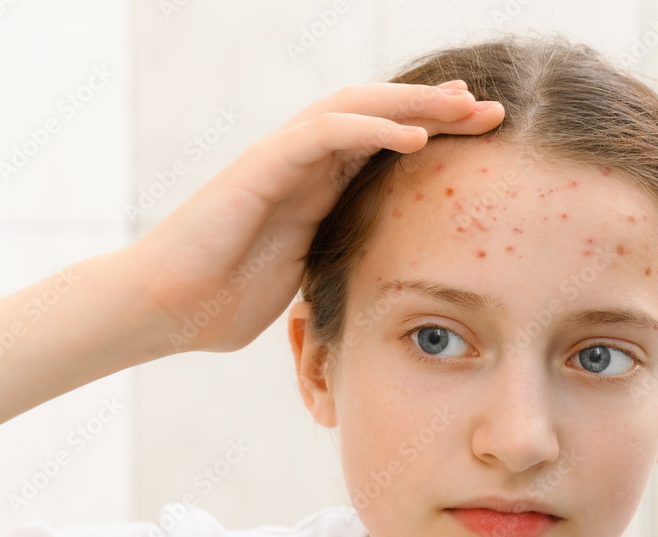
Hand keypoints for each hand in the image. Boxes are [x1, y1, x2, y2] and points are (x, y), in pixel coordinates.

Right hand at [121, 80, 503, 352]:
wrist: (165, 309)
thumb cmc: (224, 301)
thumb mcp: (302, 275)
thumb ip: (335, 257)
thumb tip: (378, 275)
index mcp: (316, 188)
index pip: (383, 145)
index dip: (433, 134)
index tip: (482, 137)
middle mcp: (303, 164)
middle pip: (380, 117)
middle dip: (437, 110)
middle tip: (492, 110)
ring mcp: (280, 160)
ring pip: (356, 110)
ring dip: (414, 106)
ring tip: (465, 108)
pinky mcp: (259, 168)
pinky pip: (322, 136)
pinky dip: (370, 130)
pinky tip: (414, 136)